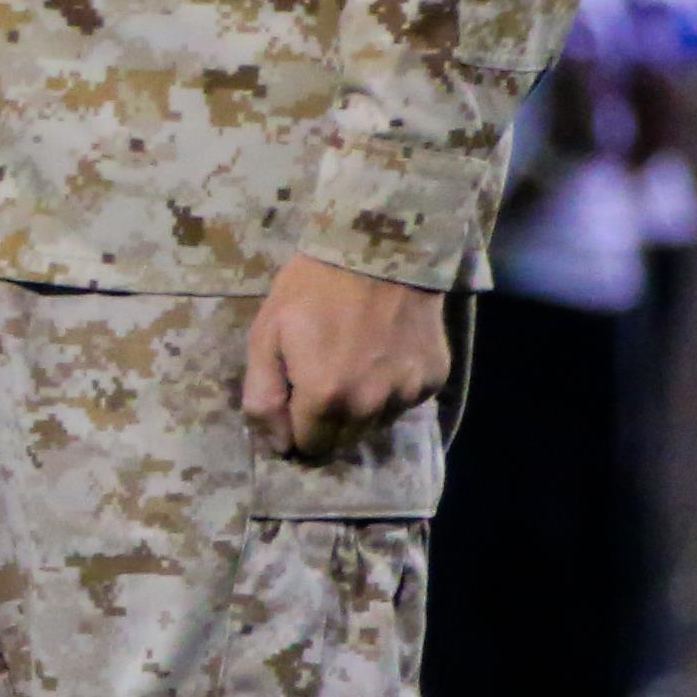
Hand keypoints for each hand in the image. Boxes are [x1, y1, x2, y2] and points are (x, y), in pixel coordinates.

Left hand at [241, 252, 447, 455]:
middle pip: (343, 443)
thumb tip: (277, 446)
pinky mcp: (433, 379)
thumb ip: (263, 397)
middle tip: (320, 375)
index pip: (308, 449)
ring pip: (375, 425)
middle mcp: (371, 406)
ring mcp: (407, 393)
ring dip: (359, 408)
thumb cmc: (312, 288)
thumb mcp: (266, 335)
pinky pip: (404, 402)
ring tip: (351, 361)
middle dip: (326, 422)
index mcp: (326, 398)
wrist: (379, 248)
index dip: (294, 428)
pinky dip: (390, 388)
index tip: (292, 397)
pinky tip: (381, 353)